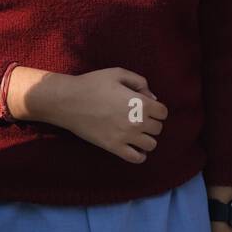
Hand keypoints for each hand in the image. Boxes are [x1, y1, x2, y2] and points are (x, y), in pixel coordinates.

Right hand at [51, 68, 166, 162]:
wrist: (69, 101)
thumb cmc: (93, 84)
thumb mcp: (118, 73)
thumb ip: (139, 82)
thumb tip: (153, 97)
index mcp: (140, 103)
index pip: (163, 112)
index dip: (157, 109)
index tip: (147, 107)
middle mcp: (137, 121)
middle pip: (158, 129)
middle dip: (152, 123)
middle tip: (140, 118)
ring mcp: (126, 136)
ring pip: (151, 145)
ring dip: (147, 138)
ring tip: (137, 133)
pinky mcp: (114, 147)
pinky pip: (136, 158)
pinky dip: (140, 155)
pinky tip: (134, 147)